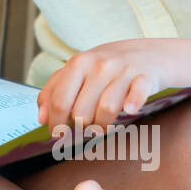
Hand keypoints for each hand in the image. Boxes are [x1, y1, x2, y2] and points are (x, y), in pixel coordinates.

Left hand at [36, 39, 164, 141]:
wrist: (148, 53)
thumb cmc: (106, 67)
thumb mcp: (77, 71)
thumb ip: (54, 91)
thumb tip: (42, 119)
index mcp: (78, 63)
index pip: (59, 101)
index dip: (56, 125)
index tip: (58, 136)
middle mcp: (99, 65)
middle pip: (81, 112)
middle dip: (81, 128)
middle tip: (85, 129)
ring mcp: (123, 71)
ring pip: (106, 110)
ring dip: (103, 126)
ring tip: (102, 127)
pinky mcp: (145, 78)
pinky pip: (137, 95)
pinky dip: (133, 104)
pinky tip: (129, 110)